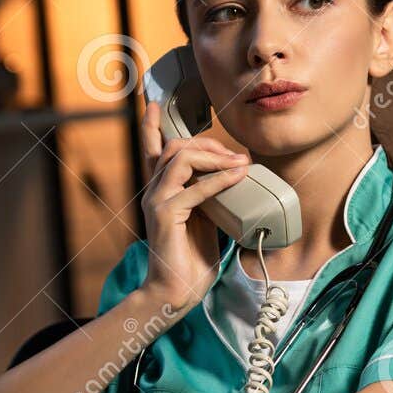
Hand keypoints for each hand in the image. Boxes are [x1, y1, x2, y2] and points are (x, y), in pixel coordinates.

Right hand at [139, 99, 249, 312]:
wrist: (176, 291)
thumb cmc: (191, 258)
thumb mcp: (206, 218)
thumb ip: (211, 195)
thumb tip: (236, 175)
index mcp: (161, 190)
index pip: (153, 149)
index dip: (152, 123)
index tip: (154, 101)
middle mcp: (154, 191)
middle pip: (174, 147)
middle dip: (207, 143)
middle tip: (235, 154)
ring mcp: (157, 201)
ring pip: (181, 159)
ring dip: (215, 157)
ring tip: (240, 163)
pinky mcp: (166, 216)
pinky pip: (194, 188)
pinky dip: (220, 179)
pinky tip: (238, 176)